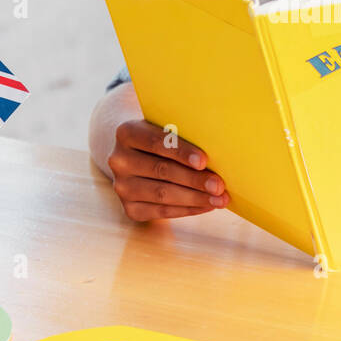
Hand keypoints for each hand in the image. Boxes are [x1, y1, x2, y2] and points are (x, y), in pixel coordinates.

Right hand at [106, 119, 227, 221]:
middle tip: (219, 185)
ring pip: (162, 194)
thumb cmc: (163, 138)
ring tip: (219, 199)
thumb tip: (221, 152)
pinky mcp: (129, 208)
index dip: (181, 152)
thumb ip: (184, 135)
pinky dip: (188, 209)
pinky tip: (206, 206)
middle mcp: (119, 160)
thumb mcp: (167, 128)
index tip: (204, 161)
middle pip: (162, 170)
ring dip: (195, 198)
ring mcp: (122, 186)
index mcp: (126, 133)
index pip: (156, 142)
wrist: (137, 155)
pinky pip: (162, 212)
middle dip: (194, 179)